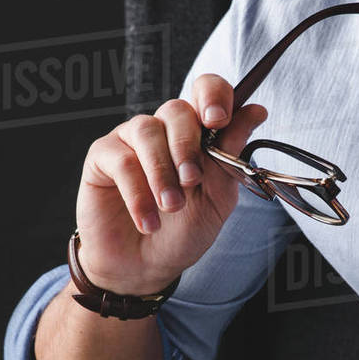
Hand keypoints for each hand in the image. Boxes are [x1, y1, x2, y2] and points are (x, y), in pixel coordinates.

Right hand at [75, 75, 267, 294]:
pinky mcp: (102, 157)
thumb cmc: (181, 232)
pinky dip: (138, 193)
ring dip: (162, 172)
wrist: (145, 267)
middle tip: (192, 181)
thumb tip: (256, 110)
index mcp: (197, 134)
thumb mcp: (217, 200)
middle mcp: (164, 130)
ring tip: (170, 207)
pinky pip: (121, 160)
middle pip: (177, 109)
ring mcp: (131, 140)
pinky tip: (148, 220)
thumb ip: (231, 157)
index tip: (220, 119)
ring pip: (147, 131)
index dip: (214, 95)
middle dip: (188, 145)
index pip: (206, 91)